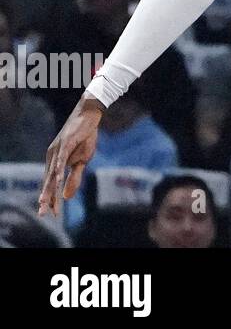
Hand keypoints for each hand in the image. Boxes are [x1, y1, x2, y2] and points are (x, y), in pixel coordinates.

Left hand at [38, 97, 103, 216]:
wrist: (89, 115)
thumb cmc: (84, 137)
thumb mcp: (82, 160)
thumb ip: (74, 178)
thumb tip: (67, 196)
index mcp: (55, 162)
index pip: (51, 184)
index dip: (50, 198)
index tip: (50, 213)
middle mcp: (52, 157)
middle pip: (48, 181)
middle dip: (46, 198)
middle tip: (42, 213)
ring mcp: (58, 149)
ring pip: (52, 172)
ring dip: (49, 187)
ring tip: (45, 201)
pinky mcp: (66, 142)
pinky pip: (61, 158)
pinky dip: (59, 169)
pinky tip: (58, 178)